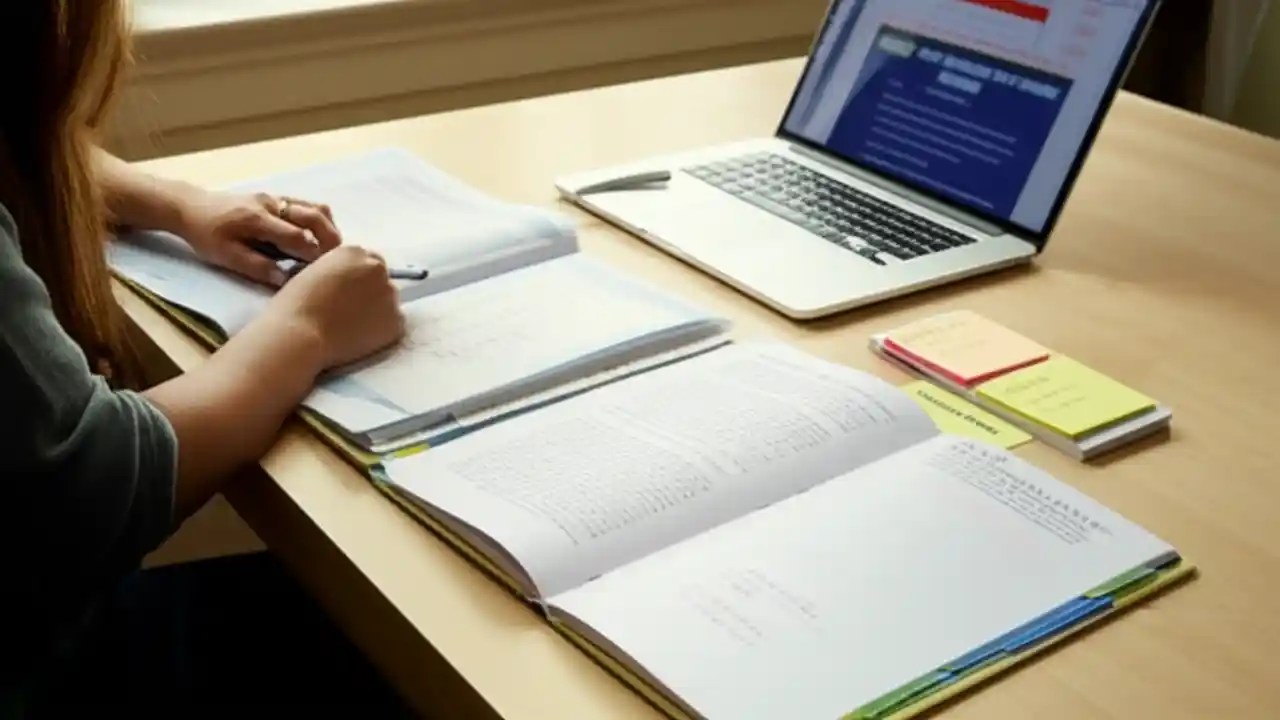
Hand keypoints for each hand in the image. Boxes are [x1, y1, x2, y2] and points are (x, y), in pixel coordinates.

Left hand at [178, 189, 342, 286]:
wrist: (191, 207)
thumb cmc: (206, 234)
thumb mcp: (225, 256)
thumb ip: (256, 267)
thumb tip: (285, 280)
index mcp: (258, 219)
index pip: (297, 235)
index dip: (314, 254)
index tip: (321, 272)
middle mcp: (272, 204)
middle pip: (315, 216)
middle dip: (331, 239)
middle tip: (335, 262)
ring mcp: (277, 198)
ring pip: (316, 208)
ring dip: (329, 229)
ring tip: (330, 251)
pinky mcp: (278, 198)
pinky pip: (309, 205)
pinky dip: (321, 221)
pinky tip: (318, 238)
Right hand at [264, 245, 404, 369]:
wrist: (300, 332)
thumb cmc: (295, 304)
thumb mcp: (313, 271)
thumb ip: (337, 270)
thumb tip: (346, 282)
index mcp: (354, 251)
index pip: (367, 261)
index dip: (358, 278)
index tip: (348, 292)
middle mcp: (377, 268)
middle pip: (380, 278)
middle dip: (370, 291)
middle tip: (351, 311)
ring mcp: (390, 294)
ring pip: (388, 301)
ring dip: (377, 310)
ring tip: (353, 326)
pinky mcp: (397, 320)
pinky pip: (394, 323)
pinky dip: (382, 330)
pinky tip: (361, 337)